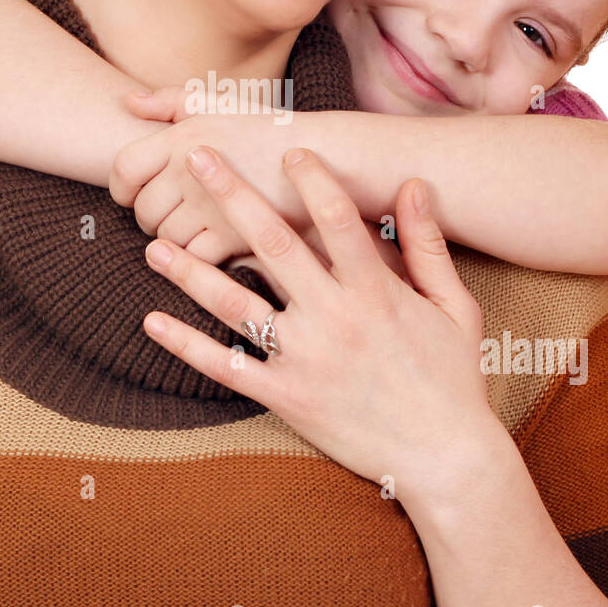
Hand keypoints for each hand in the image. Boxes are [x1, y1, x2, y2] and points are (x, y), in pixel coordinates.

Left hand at [112, 92, 305, 265]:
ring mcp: (211, 204)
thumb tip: (129, 101)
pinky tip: (214, 245)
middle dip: (151, 218)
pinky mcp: (233, 235)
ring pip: (167, 238)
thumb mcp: (221, 105)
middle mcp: (192, 170)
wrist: (327, 158)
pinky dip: (199, 258)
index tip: (135, 193)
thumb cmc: (269, 131)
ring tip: (194, 229)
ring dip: (174, 240)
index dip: (122, 188)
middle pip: (143, 210)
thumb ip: (171, 101)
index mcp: (183, 136)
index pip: (123, 169)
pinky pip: (194, 258)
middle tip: (171, 215)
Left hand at [140, 145, 499, 513]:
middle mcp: (334, 319)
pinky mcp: (286, 398)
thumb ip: (427, 245)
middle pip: (273, 245)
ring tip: (153, 245)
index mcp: (376, 292)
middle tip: (195, 158)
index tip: (287, 147)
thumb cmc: (454, 379)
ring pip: (235, 306)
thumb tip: (414, 184)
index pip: (337, 219)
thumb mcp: (455, 307)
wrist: (446, 459)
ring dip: (190, 272)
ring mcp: (305, 360)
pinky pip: (226, 368)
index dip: (311, 179)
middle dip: (232, 196)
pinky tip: (152, 322)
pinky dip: (186, 345)